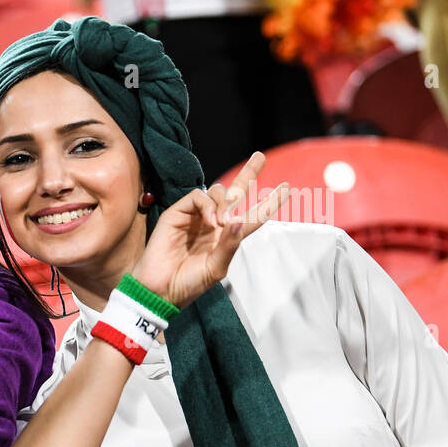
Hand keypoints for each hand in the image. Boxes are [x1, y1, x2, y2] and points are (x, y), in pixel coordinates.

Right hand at [131, 151, 288, 307]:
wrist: (160, 290)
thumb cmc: (188, 284)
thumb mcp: (216, 267)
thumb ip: (230, 244)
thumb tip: (239, 218)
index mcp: (226, 238)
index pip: (252, 216)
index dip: (269, 202)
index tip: (287, 188)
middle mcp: (212, 223)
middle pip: (235, 192)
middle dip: (248, 173)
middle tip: (260, 157)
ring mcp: (194, 217)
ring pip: (216, 193)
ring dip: (224, 203)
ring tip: (221, 223)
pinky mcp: (177, 214)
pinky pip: (197, 197)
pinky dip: (207, 206)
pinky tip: (210, 222)